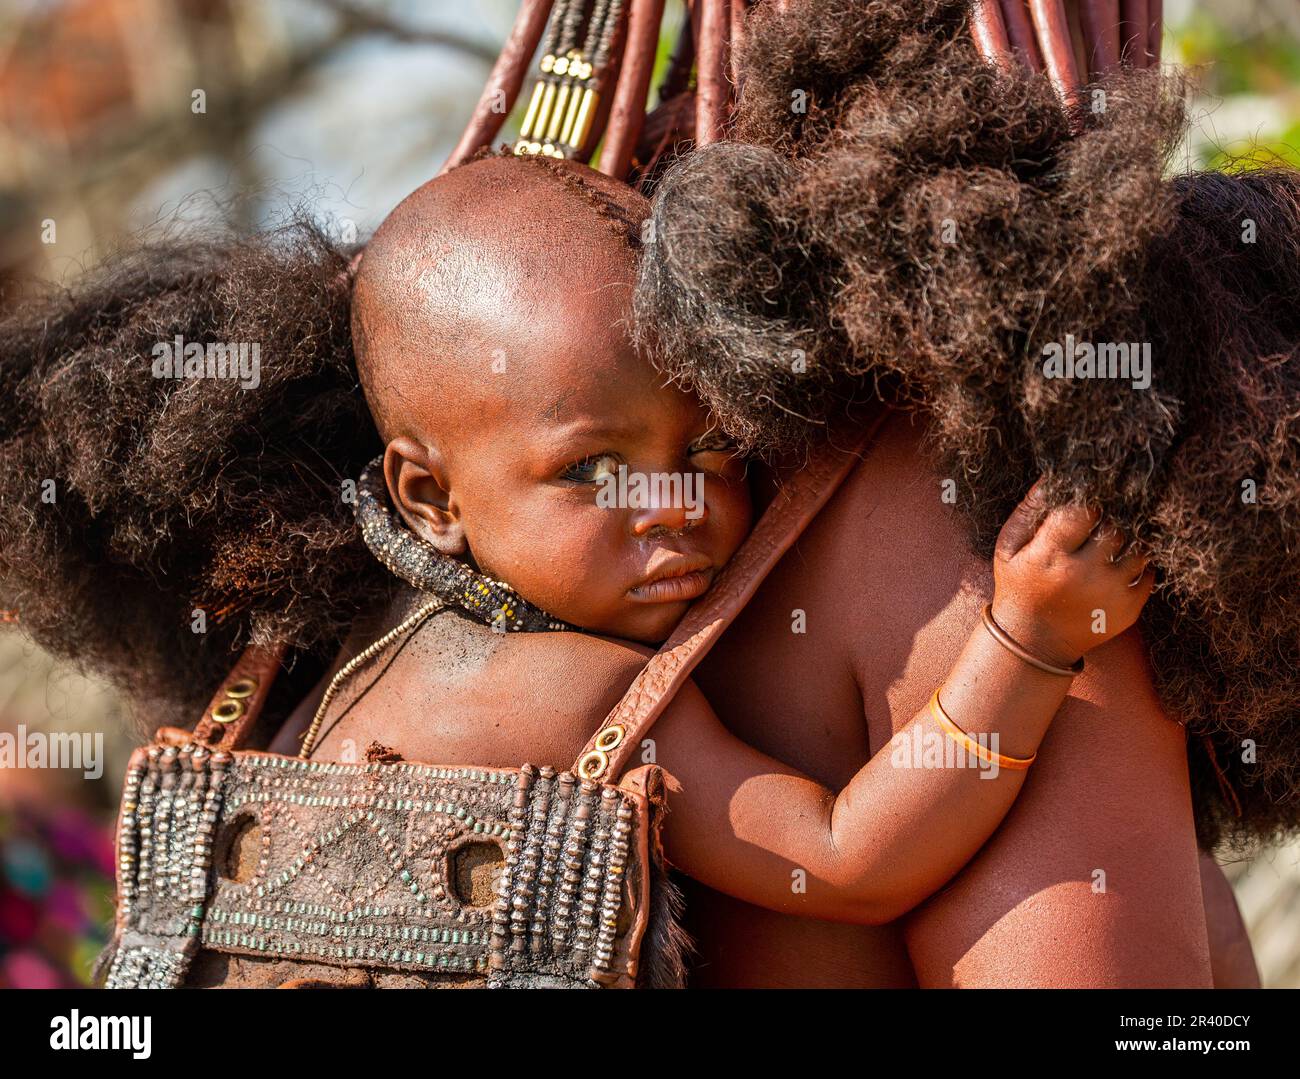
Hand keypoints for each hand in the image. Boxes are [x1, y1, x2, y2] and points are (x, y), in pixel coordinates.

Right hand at [991, 479, 1153, 667]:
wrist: (1034, 642)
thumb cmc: (1019, 585)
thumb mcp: (1009, 547)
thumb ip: (1029, 510)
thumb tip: (1055, 476)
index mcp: (1051, 555)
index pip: (1086, 510)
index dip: (1091, 499)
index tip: (1091, 497)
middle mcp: (1084, 575)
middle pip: (1117, 528)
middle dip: (1113, 519)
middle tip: (1107, 517)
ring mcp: (1111, 594)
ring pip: (1140, 550)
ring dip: (1130, 541)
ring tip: (1115, 541)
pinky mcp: (1129, 610)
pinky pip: (1151, 574)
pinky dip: (1140, 565)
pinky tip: (1121, 565)